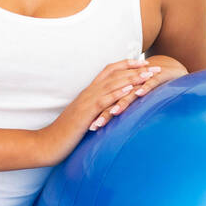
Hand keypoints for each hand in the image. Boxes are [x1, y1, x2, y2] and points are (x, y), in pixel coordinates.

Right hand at [34, 57, 155, 165]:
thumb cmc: (66, 133)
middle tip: (156, 67)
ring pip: (111, 84)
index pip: (109, 71)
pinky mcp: (86, 112)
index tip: (143, 63)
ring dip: (131, 78)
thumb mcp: (84, 118)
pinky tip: (130, 89)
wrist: (49, 143)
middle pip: (114, 74)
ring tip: (148, 74)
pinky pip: (104, 99)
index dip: (126, 65)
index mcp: (88, 92)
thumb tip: (110, 110)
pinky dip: (117, 92)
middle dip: (136, 70)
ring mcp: (86, 101)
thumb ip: (96, 110)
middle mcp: (88, 92)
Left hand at [85, 54, 187, 131]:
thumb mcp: (136, 102)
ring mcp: (143, 80)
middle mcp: (130, 85)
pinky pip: (150, 83)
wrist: (172, 72)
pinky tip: (139, 94)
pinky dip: (145, 88)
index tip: (88, 128)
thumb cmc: (151, 91)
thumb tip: (113, 135)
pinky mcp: (158, 77)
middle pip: (113, 98)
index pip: (106, 103)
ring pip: (130, 91)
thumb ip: (124, 113)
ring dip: (122, 102)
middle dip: (103, 112)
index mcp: (121, 90)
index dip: (96, 114)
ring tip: (113, 113)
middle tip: (94, 125)